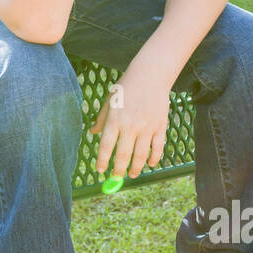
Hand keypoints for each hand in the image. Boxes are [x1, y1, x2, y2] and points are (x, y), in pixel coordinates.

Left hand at [89, 68, 170, 182]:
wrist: (151, 75)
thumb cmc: (127, 86)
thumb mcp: (110, 100)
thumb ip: (102, 119)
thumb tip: (92, 133)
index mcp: (115, 119)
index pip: (106, 146)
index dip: (102, 161)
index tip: (100, 170)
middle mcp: (130, 125)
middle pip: (123, 155)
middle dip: (118, 170)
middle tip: (116, 177)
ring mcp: (147, 127)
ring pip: (141, 155)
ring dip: (136, 168)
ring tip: (131, 174)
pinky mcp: (160, 126)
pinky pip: (158, 148)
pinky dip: (154, 158)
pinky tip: (150, 164)